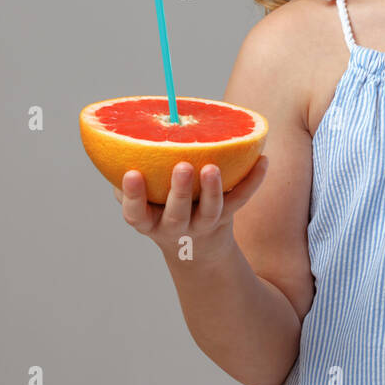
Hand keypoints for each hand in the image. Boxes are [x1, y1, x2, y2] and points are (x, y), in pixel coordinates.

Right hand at [112, 156, 269, 260]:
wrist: (196, 250)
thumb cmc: (161, 210)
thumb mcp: (143, 201)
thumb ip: (130, 178)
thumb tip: (121, 134)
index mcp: (149, 221)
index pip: (136, 214)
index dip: (132, 196)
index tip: (132, 173)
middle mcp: (175, 225)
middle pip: (176, 214)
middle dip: (178, 191)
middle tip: (182, 167)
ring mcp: (203, 224)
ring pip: (210, 211)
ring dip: (213, 189)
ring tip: (213, 167)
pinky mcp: (227, 217)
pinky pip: (241, 199)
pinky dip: (253, 180)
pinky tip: (262, 159)